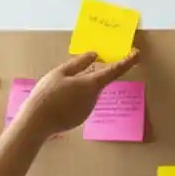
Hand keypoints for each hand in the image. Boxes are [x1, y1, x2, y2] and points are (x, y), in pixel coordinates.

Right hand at [16, 51, 140, 137]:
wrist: (37, 122)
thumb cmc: (47, 94)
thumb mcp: (60, 72)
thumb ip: (79, 63)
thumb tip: (94, 55)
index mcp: (91, 84)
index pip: (114, 70)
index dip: (127, 61)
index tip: (137, 53)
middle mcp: (94, 98)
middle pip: (95, 81)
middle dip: (86, 76)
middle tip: (65, 75)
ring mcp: (88, 110)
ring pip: (86, 92)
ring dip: (77, 87)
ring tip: (55, 89)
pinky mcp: (80, 118)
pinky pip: (80, 103)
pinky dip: (73, 98)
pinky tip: (57, 100)